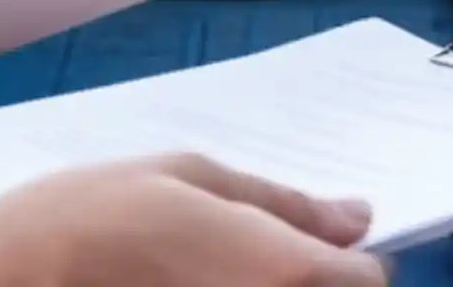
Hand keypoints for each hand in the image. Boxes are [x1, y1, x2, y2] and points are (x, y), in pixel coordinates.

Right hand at [0, 153, 386, 286]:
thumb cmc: (84, 220)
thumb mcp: (184, 176)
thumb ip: (280, 201)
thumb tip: (356, 218)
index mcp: (281, 271)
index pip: (368, 282)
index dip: (342, 260)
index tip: (309, 247)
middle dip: (305, 279)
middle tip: (241, 259)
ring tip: (198, 273)